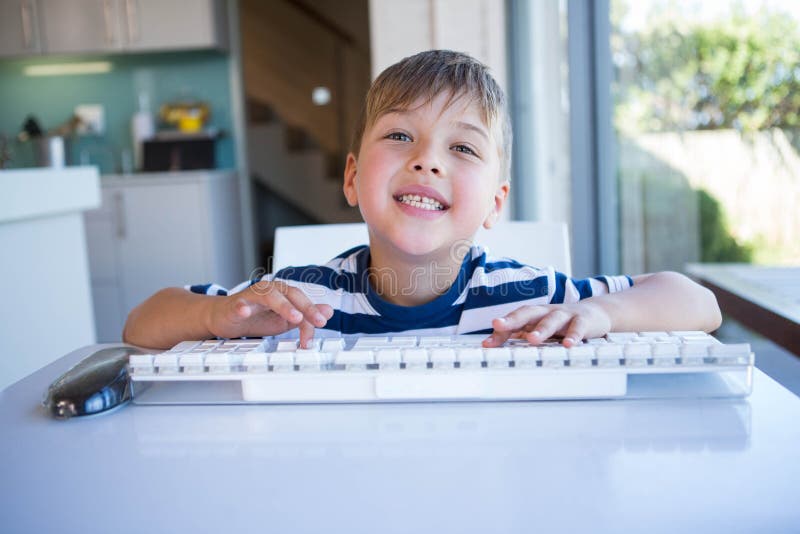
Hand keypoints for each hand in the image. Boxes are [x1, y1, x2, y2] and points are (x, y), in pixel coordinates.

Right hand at [206, 281, 332, 347]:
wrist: (227, 318)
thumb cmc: (257, 317)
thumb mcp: (285, 319)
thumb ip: (306, 315)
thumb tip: (329, 311)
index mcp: (283, 294)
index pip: (302, 302)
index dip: (313, 313)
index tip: (322, 325)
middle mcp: (270, 291)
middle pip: (290, 294)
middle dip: (306, 308)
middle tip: (317, 321)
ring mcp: (252, 296)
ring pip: (269, 296)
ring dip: (283, 306)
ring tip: (294, 317)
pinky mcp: (235, 304)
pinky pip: (239, 304)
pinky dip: (243, 307)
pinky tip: (246, 312)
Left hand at [483, 301, 611, 347]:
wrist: (594, 313)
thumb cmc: (560, 322)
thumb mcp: (538, 327)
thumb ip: (515, 335)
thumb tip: (489, 344)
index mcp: (535, 314)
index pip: (514, 319)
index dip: (501, 329)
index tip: (487, 343)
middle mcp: (547, 312)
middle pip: (528, 313)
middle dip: (512, 319)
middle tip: (498, 325)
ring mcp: (565, 315)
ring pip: (552, 320)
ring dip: (542, 329)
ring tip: (532, 339)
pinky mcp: (583, 321)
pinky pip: (577, 328)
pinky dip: (573, 336)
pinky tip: (568, 345)